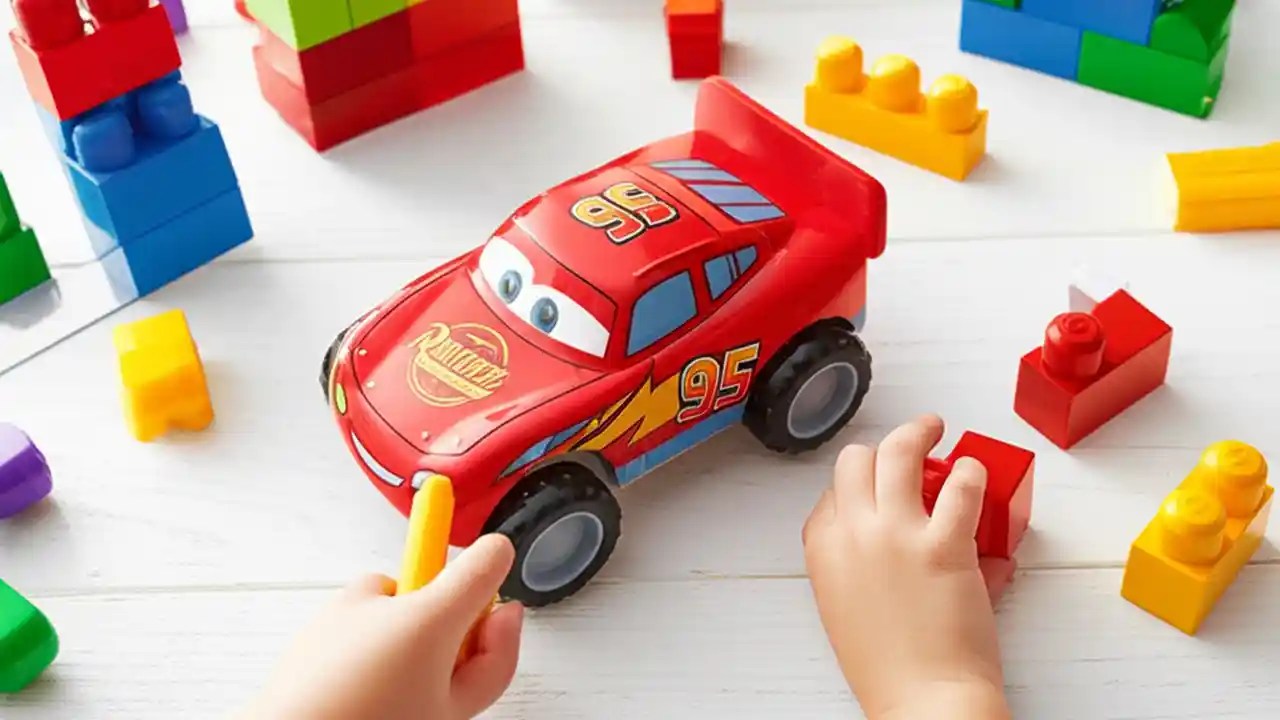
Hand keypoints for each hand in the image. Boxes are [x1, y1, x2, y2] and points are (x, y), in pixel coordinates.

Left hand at [240, 534, 523, 719]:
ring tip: (390, 699)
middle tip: (437, 679)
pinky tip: (357, 699)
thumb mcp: (456, 708)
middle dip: (437, 627)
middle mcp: (381, 602)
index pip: (479, 562)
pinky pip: (346, 630)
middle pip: (427, 591)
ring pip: (383, 613)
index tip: (497, 555)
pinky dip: (356, 656)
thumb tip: (504, 618)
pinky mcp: (306, 633)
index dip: (493, 561)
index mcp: (426, 617)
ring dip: (393, 643)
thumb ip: (494, 660)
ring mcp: (337, 614)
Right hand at [802, 415, 1010, 719]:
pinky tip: (976, 474)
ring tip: (937, 428)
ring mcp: (895, 534)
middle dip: (883, 445)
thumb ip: (866, 566)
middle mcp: (852, 533)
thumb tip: (907, 542)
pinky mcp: (943, 544)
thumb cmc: (889, 667)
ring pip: (900, 452)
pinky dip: (971, 473)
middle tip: (912, 439)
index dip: (858, 481)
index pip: (832, 491)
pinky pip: (960, 486)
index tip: (876, 483)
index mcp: (822, 550)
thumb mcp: (850, 609)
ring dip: (920, 432)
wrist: (922, 701)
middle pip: (857, 459)